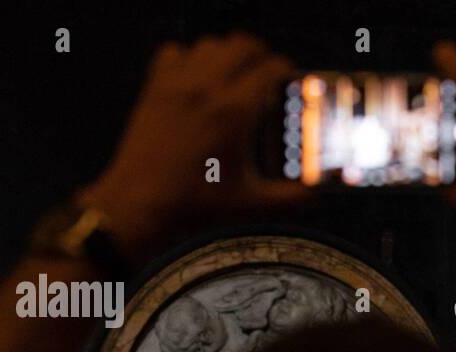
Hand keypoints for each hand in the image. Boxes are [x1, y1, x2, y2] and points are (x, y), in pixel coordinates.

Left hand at [79, 33, 306, 266]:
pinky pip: (175, 52)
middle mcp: (206, 89)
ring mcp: (177, 84)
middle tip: (267, 73)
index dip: (285, 70)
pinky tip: (197, 79)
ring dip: (228, 54)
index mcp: (234, 112)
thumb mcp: (251, 203)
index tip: (289, 81)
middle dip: (260, 54)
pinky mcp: (155, 88)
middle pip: (242, 45)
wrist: (141, 203)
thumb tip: (314, 195)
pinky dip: (189, 58)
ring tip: (235, 74)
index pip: (270, 68)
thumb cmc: (195, 204)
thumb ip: (289, 198)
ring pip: (210, 44)